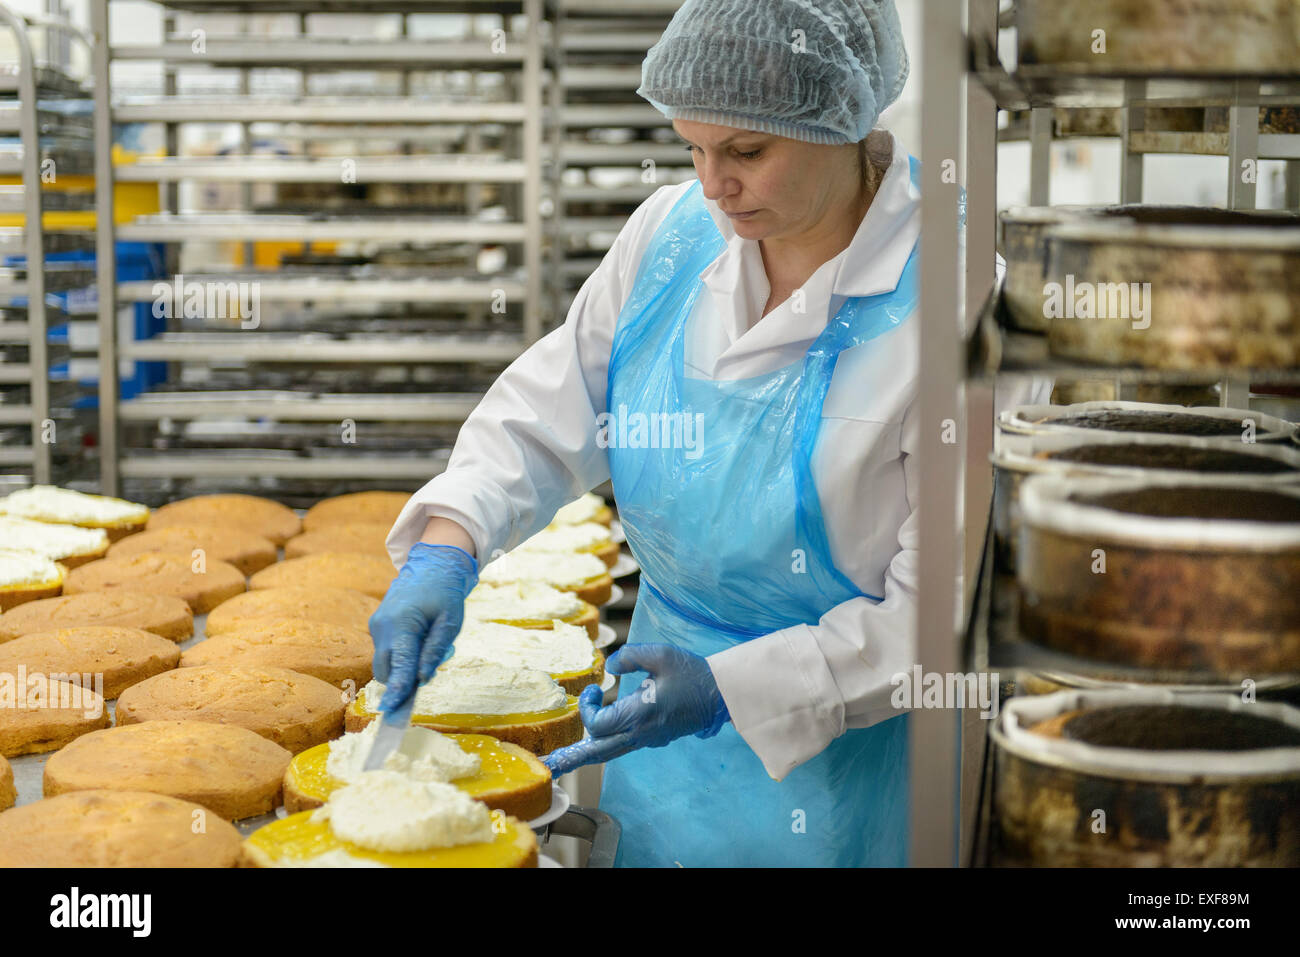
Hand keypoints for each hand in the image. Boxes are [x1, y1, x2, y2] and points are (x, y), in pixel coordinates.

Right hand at [369, 543, 477, 714]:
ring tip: (432, 644)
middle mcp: (382, 626)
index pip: (400, 664)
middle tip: (433, 664)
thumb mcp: (449, 622)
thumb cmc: (445, 594)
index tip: (392, 709)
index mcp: (401, 622)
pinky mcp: (377, 627)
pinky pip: (388, 651)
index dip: (398, 688)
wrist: (431, 566)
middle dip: (404, 679)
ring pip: (386, 662)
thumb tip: (422, 679)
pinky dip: (402, 655)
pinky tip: (422, 639)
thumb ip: (434, 651)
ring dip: (405, 666)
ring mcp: (376, 626)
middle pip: (386, 669)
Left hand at [542, 644, 729, 775]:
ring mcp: (648, 739)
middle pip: (598, 752)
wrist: (721, 695)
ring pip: (611, 752)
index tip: (594, 689)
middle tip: (552, 763)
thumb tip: (609, 667)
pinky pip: (624, 745)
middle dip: (573, 756)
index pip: (597, 726)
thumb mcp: (660, 654)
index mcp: (638, 716)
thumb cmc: (692, 673)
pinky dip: (606, 744)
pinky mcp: (654, 737)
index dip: (587, 708)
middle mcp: (640, 734)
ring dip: (588, 752)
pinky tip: (597, 740)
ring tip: (566, 758)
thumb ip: (629, 656)